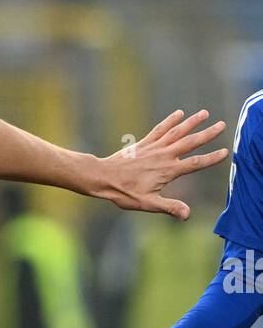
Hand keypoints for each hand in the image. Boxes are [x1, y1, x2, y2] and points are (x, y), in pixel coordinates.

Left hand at [96, 110, 228, 218]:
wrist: (103, 178)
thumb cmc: (124, 193)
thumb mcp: (148, 204)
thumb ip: (169, 207)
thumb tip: (187, 214)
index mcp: (168, 171)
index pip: (194, 163)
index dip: (211, 158)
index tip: (225, 152)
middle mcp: (164, 156)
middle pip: (190, 142)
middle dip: (207, 134)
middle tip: (222, 124)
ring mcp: (154, 147)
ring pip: (177, 132)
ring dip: (191, 122)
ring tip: (204, 113)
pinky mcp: (144, 143)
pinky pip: (160, 129)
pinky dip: (170, 120)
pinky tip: (179, 113)